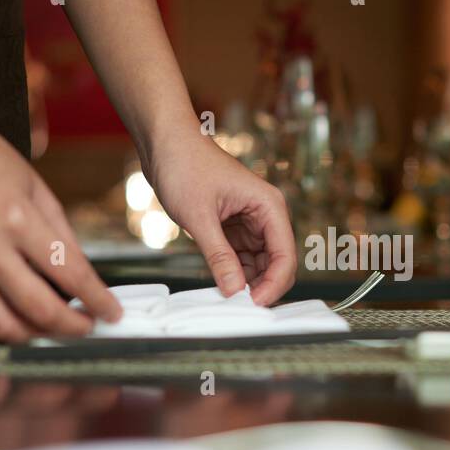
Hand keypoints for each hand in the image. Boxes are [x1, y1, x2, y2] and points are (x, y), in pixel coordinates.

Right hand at [0, 125, 122, 342]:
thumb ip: (63, 239)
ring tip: (52, 328)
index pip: (69, 275)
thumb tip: (85, 284)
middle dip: (71, 328)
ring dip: (34, 335)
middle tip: (86, 328)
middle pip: (36, 309)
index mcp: (16, 217)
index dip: (97, 301)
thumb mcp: (39, 191)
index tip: (112, 314)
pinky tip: (16, 310)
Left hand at [150, 136, 296, 303]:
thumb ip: (219, 256)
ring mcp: (250, 222)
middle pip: (276, 263)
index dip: (273, 285)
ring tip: (225, 297)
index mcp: (269, 207)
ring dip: (245, 282)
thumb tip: (234, 291)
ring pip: (258, 264)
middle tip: (237, 306)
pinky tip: (218, 282)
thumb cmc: (184, 165)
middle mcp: (265, 215)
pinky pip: (240, 257)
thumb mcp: (199, 216)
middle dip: (261, 286)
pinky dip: (231, 272)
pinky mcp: (233, 227)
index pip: (285, 256)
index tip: (252, 305)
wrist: (164, 143)